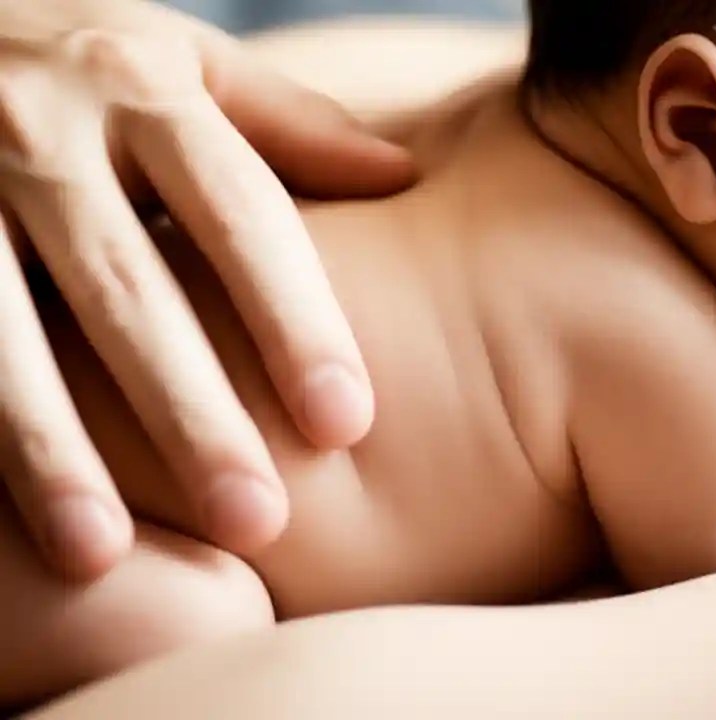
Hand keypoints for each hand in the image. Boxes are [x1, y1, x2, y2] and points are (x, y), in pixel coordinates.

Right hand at [0, 0, 416, 580]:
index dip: (295, 323)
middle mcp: (41, 132)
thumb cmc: (76, 60)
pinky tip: (13, 510)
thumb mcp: (176, 58)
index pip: (242, 217)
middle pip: (131, 292)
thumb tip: (404, 174)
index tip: (346, 424)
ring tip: (102, 550)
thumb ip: (283, 119)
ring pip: (5, 334)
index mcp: (143, 88)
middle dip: (190, 414)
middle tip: (258, 520)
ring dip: (50, 449)